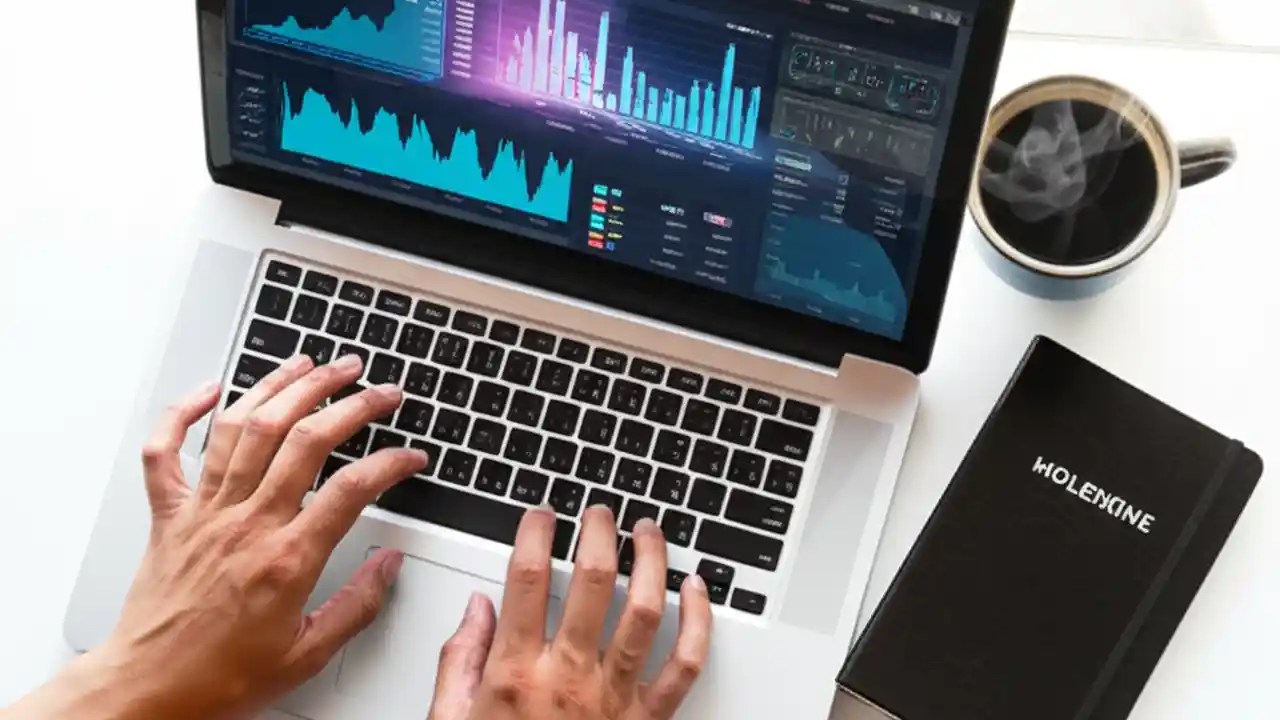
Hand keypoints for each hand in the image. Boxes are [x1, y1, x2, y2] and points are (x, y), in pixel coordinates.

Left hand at [5, 354, 425, 719]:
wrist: (145, 692)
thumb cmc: (217, 680)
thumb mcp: (307, 655)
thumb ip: (357, 606)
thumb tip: (390, 565)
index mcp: (285, 560)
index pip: (352, 488)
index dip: (390, 461)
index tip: (410, 455)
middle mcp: (244, 524)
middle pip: (303, 439)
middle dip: (348, 402)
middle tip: (377, 388)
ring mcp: (203, 514)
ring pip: (244, 428)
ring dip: (282, 387)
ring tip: (313, 364)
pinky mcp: (168, 517)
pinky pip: (167, 451)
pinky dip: (183, 413)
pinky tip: (210, 389)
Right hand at [427, 506, 712, 719]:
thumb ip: (459, 661)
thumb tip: (475, 607)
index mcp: (517, 674)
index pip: (528, 579)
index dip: (536, 532)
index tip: (541, 514)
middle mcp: (570, 678)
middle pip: (594, 580)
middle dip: (599, 532)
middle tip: (600, 512)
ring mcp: (614, 699)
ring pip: (645, 611)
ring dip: (651, 560)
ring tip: (648, 531)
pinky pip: (685, 665)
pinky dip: (698, 622)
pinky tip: (696, 589)